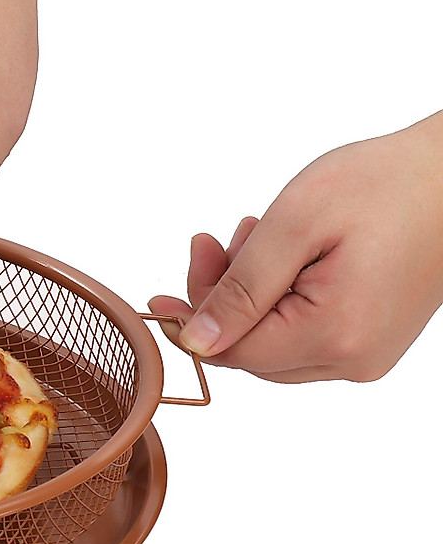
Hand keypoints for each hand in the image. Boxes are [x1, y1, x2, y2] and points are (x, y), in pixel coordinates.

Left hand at [149, 111, 442, 382]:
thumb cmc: (385, 183)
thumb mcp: (296, 223)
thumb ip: (240, 288)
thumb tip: (195, 340)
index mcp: (334, 335)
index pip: (231, 353)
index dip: (190, 323)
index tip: (159, 293)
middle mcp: (353, 360)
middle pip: (250, 352)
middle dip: (220, 301)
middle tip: (213, 243)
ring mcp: (366, 354)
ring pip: (273, 344)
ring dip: (248, 296)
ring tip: (254, 237)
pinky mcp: (372, 339)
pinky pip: (304, 333)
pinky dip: (279, 298)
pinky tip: (282, 255)